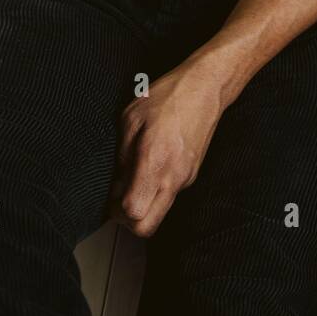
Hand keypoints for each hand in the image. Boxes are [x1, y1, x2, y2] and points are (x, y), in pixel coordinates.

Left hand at [107, 58, 222, 237]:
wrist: (206, 87)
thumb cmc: (169, 96)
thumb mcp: (132, 118)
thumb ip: (122, 155)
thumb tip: (117, 183)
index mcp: (155, 161)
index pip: (133, 211)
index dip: (116, 210)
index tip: (110, 197)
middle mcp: (173, 176)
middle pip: (147, 227)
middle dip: (128, 221)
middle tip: (118, 200)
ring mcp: (185, 178)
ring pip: (159, 213)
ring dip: (143, 205)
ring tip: (135, 178)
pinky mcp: (192, 175)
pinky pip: (169, 195)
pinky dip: (156, 191)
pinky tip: (152, 167)